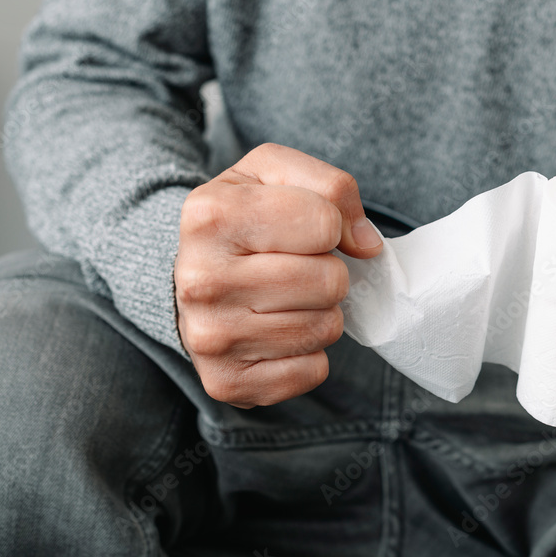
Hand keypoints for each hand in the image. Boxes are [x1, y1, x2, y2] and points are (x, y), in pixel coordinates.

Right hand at [174, 143, 382, 406]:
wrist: (188, 275)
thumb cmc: (242, 220)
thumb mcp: (274, 174)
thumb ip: (332, 188)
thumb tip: (367, 245)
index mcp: (210, 216)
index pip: (325, 222)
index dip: (330, 225)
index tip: (305, 229)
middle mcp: (201, 280)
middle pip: (330, 281)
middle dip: (328, 271)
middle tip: (297, 268)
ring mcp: (210, 338)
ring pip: (325, 328)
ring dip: (321, 312)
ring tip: (287, 298)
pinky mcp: (226, 382)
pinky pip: (313, 371)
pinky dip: (309, 353)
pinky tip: (278, 332)